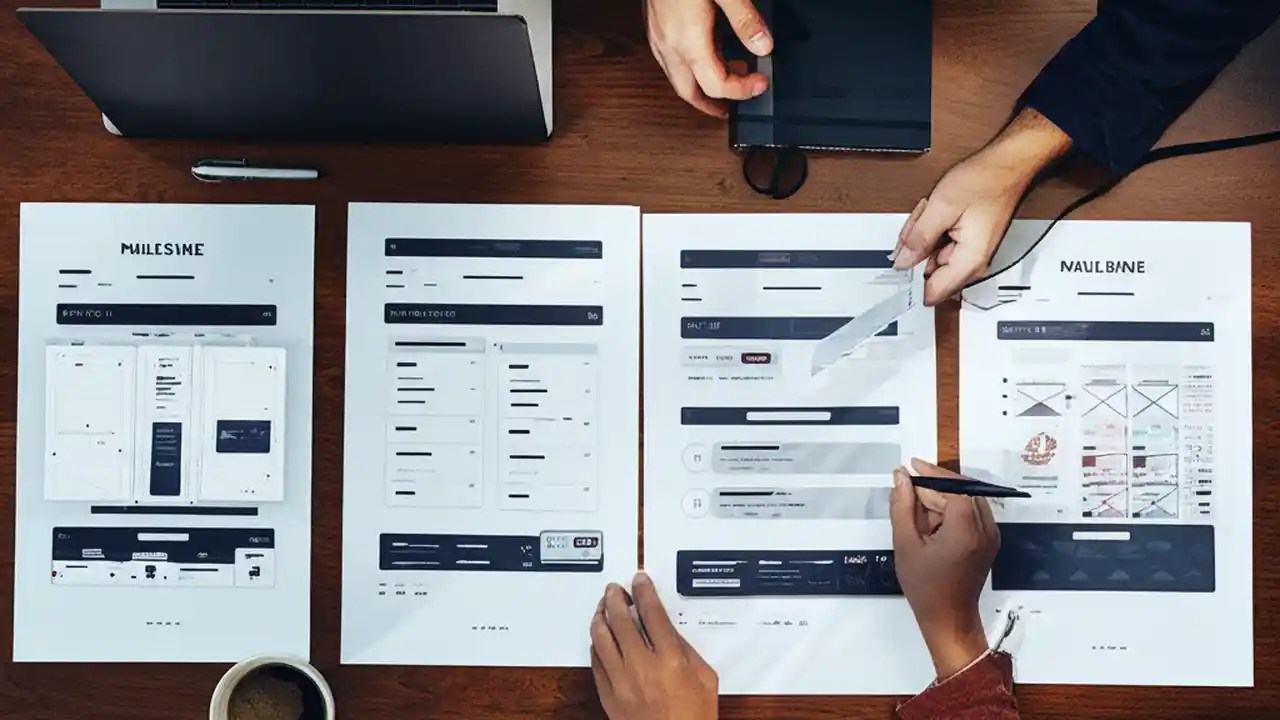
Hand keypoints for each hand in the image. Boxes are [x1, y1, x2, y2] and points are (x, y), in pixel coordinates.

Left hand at [590, 572, 717, 719]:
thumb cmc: (694, 718)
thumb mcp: (705, 678)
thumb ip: (686, 649)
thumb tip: (667, 628)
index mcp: (670, 660)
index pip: (652, 613)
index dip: (644, 591)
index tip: (640, 581)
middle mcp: (642, 667)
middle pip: (621, 620)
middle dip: (616, 598)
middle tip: (615, 590)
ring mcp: (621, 682)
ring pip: (601, 638)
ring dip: (600, 617)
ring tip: (603, 607)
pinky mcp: (608, 695)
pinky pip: (595, 661)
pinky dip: (596, 644)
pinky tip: (600, 637)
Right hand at [645, 0, 772, 117]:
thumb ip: (745, 20)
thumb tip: (763, 46)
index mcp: (688, 41)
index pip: (717, 84)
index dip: (741, 90)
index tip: (759, 83)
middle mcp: (668, 45)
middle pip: (689, 93)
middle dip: (712, 105)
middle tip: (732, 108)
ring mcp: (657, 37)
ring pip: (676, 78)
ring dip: (699, 86)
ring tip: (723, 78)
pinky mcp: (653, 25)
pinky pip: (669, 60)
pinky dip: (688, 68)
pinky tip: (701, 54)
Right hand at [890, 458, 1000, 678]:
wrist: (948, 618)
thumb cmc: (924, 586)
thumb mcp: (905, 544)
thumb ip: (902, 506)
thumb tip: (901, 477)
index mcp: (966, 529)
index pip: (953, 487)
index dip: (932, 474)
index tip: (911, 466)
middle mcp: (985, 528)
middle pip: (963, 491)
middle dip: (936, 487)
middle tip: (909, 489)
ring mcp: (991, 535)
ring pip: (969, 500)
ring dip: (945, 498)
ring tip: (918, 509)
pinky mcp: (990, 542)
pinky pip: (974, 514)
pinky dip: (954, 510)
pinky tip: (933, 522)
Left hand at [893, 108, 1072, 304]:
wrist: (1008, 166)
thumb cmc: (986, 181)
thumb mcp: (941, 207)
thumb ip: (918, 238)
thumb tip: (902, 262)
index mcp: (969, 261)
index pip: (932, 293)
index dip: (911, 282)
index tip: (900, 270)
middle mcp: (973, 263)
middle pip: (928, 272)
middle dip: (917, 247)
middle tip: (924, 221)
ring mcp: (970, 254)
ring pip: (930, 257)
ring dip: (924, 235)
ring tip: (935, 212)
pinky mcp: (967, 245)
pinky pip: (939, 246)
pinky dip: (932, 229)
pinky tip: (938, 212)